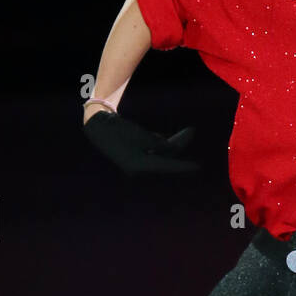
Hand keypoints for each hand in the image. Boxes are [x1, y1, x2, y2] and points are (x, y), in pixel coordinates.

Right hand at [83, 110, 199, 173]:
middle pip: (166, 158)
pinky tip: (170, 140)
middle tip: (192, 132)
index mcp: (140, 166)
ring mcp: (137, 164)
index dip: (183, 166)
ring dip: (172, 145)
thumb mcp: (143, 136)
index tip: (197, 167)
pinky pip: (154, 154)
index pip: (167, 167)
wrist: (98, 126)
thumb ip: (161, 145)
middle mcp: (139, 169)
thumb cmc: (119, 130)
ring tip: (186, 132)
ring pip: (161, 155)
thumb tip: (173, 149)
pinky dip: (162, 146)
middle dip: (179, 145)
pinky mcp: (135, 158)